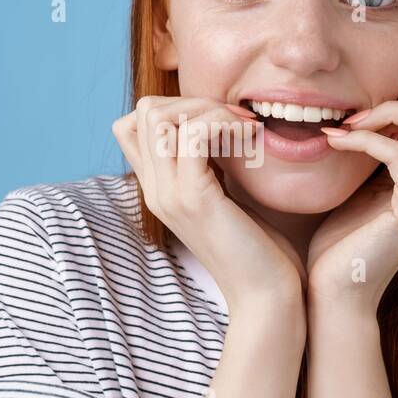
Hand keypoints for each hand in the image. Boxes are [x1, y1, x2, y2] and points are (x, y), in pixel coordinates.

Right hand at [112, 96, 305, 310]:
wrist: (266, 296)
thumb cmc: (258, 249)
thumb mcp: (226, 197)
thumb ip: (212, 166)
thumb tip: (219, 127)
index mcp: (159, 189)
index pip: (131, 125)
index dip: (173, 107)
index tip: (218, 121)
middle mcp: (155, 191)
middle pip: (144, 112)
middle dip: (194, 101)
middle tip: (235, 121)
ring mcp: (169, 195)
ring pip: (161, 117)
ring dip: (209, 109)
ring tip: (244, 129)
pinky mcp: (195, 199)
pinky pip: (192, 135)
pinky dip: (222, 124)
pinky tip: (250, 140)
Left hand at [305, 86, 397, 310]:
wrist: (338, 290)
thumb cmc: (347, 237)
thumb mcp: (372, 180)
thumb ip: (387, 145)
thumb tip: (378, 105)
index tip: (371, 113)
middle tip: (363, 116)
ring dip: (388, 112)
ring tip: (349, 127)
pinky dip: (364, 139)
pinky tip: (335, 144)